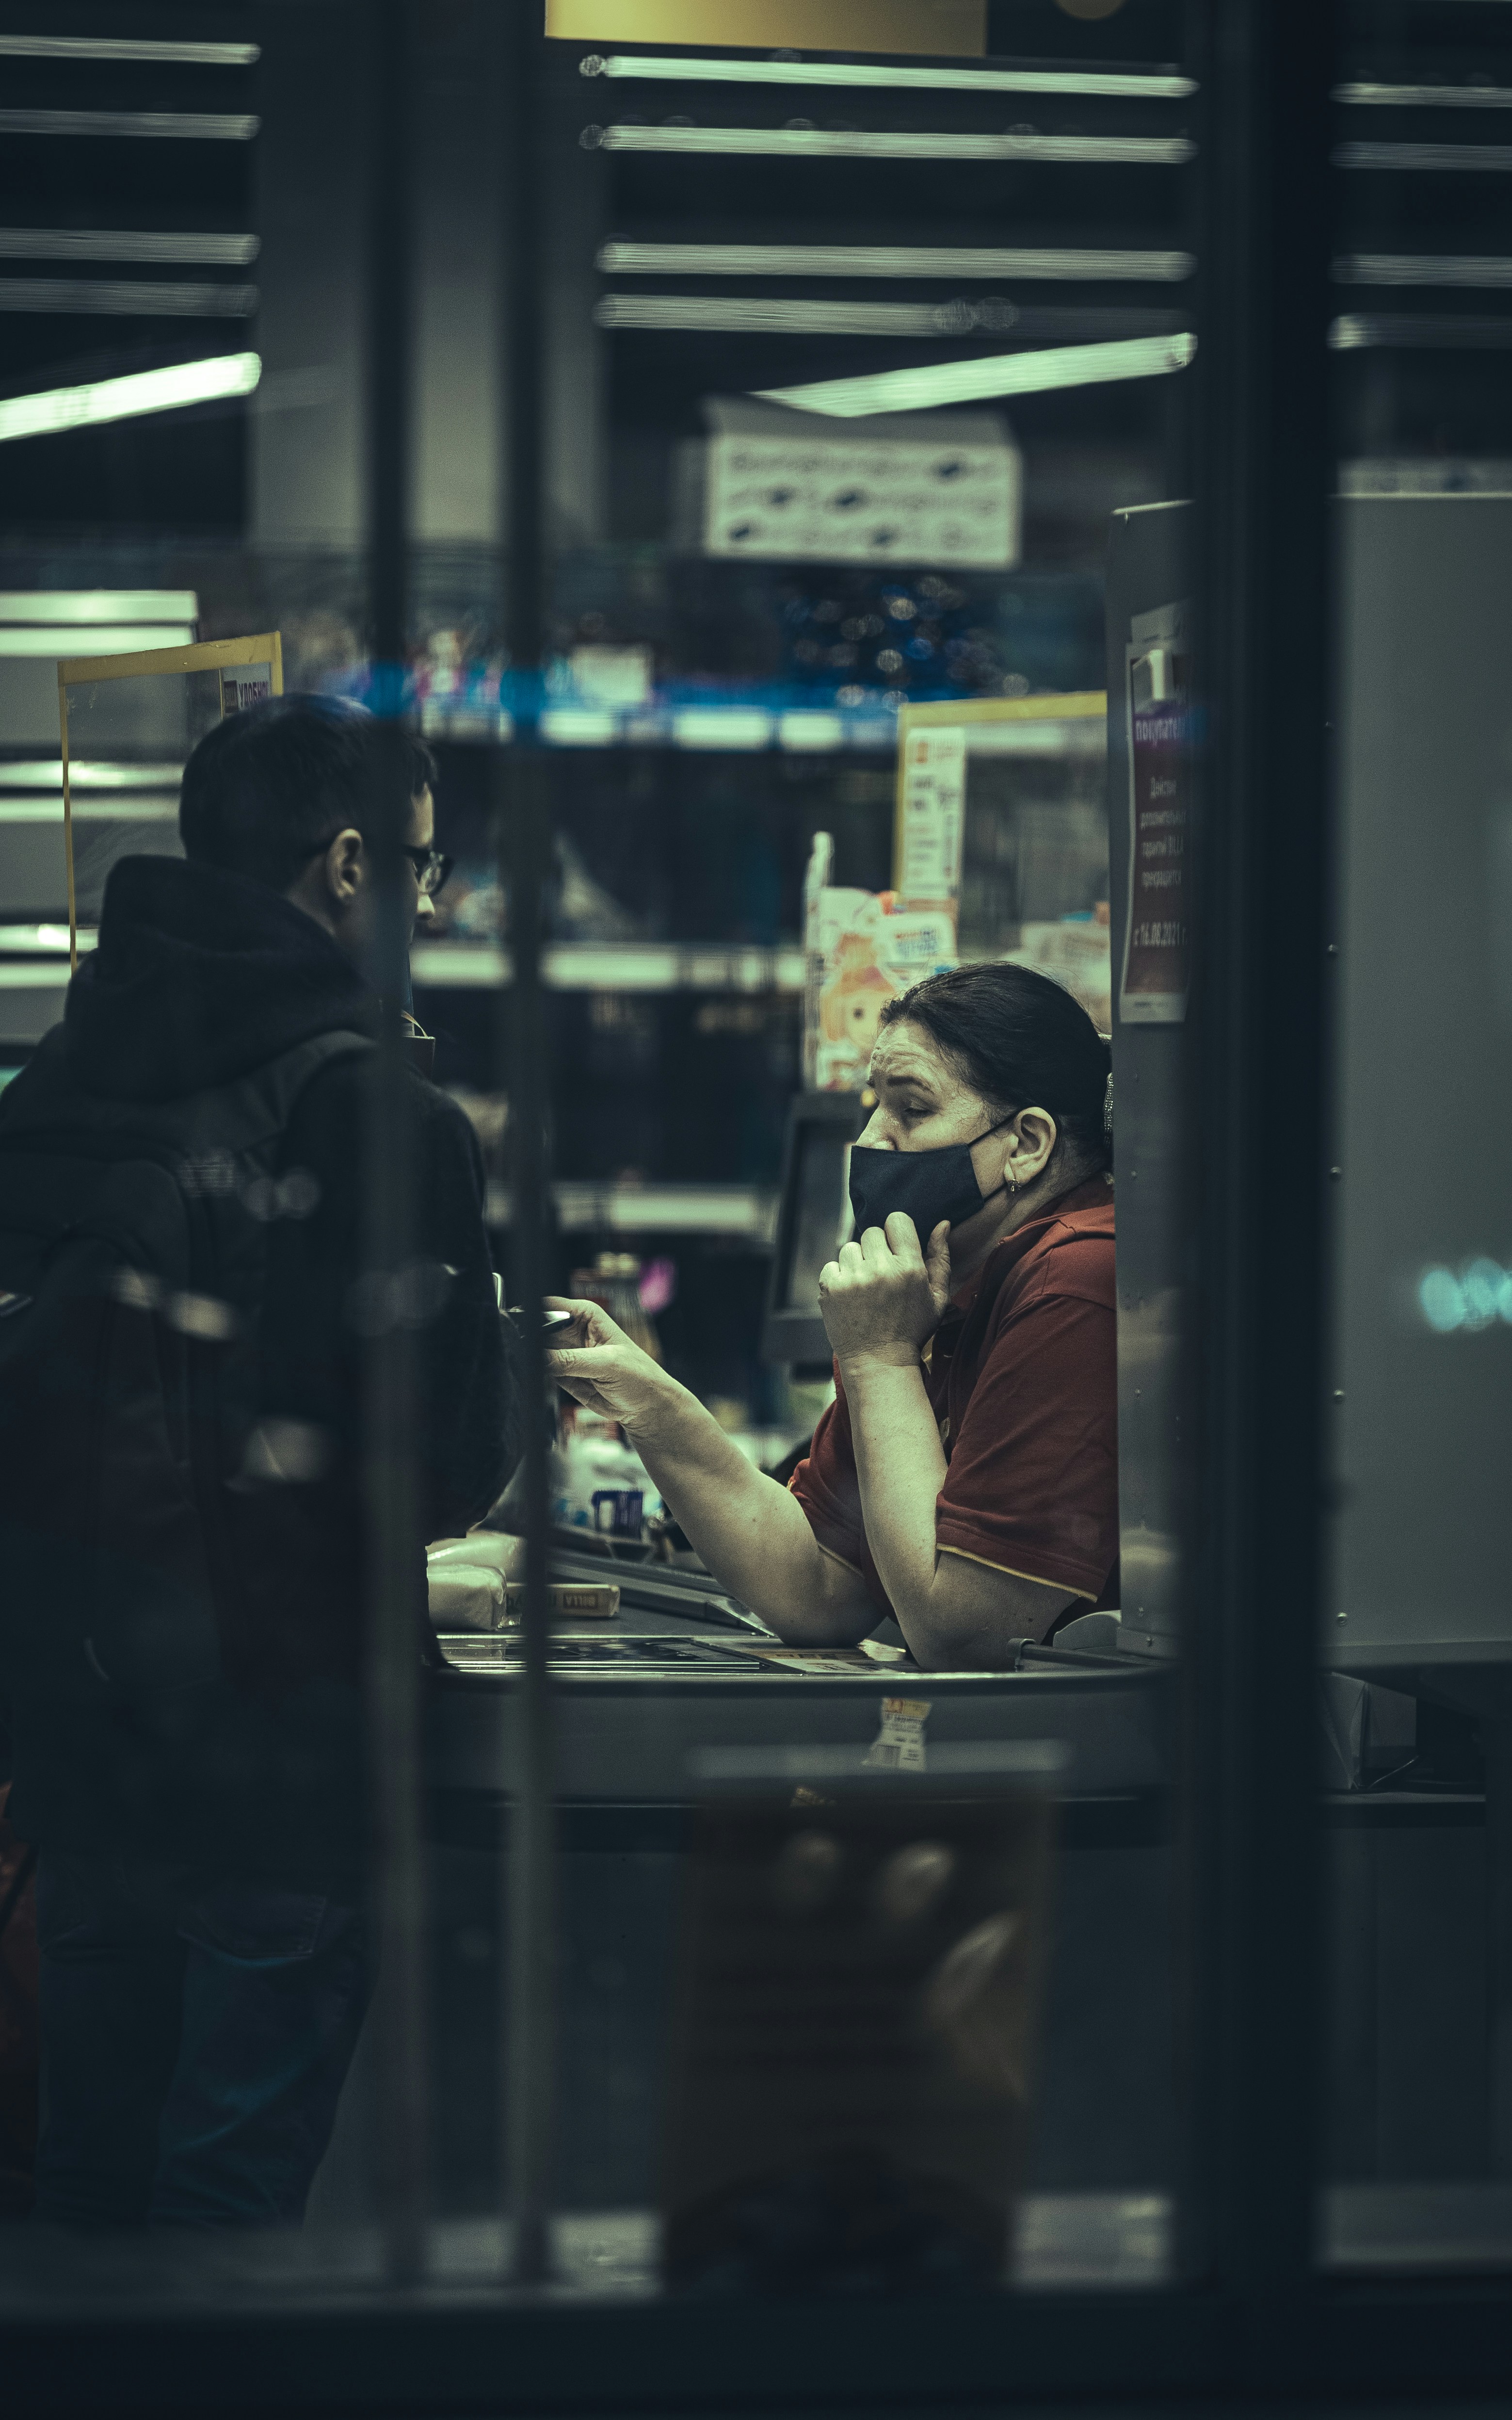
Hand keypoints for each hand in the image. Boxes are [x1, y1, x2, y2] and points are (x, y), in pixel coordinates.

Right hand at [542, 1297, 678, 1434]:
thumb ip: (571, 1360)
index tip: (523, 1332)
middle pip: (537, 1329)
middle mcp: (573, 1331)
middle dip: (529, 1342)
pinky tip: (541, 1380)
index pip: (549, 1306)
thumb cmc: (639, 1376)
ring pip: (536, 1352)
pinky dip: (538, 1377)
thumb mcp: (606, 1364)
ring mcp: (566, 1353)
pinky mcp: (562, 1373)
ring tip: (538, 1369)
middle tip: (529, 1356)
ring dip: (532, 1361)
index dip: (532, 1316)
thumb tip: (540, 1358)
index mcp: (585, 1315)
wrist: (646, 1405)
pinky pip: (541, 1372)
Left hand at [819, 1214, 951, 1366]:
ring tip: (866, 1288)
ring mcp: (853, 1278)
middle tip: (881, 1275)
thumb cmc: (911, 1329)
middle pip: (872, 1232)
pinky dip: (839, 1277)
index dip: (896, 1232)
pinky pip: (831, 1264)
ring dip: (857, 1263)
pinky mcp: (830, 1288)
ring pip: (850, 1248)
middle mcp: (880, 1269)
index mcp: (909, 1267)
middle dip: (877, 1250)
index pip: (896, 1220)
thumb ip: (941, 1258)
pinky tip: (851, 1296)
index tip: (896, 1249)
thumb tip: (943, 1223)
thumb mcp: (937, 1297)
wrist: (878, 1362)